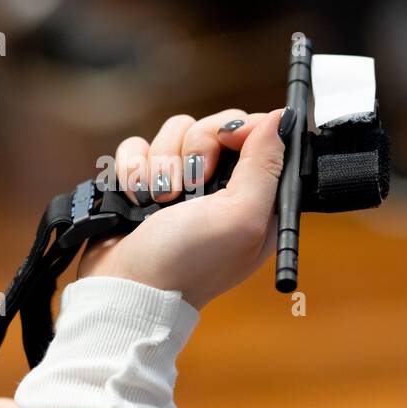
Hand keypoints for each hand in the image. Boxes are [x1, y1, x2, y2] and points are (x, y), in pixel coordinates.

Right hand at [78, 108, 288, 308]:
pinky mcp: (144, 183)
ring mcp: (180, 184)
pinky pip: (138, 147)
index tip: (225, 143)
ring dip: (161, 165)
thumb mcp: (241, 217)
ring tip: (159, 202)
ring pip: (173, 133)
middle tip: (189, 188)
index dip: (239, 130)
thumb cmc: (187, 263)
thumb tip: (280, 117)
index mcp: (254, 198)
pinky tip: (135, 199)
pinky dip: (133, 169)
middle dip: (195, 151)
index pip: (257, 135)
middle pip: (213, 127)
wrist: (126, 289)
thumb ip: (265, 165)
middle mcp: (220, 188)